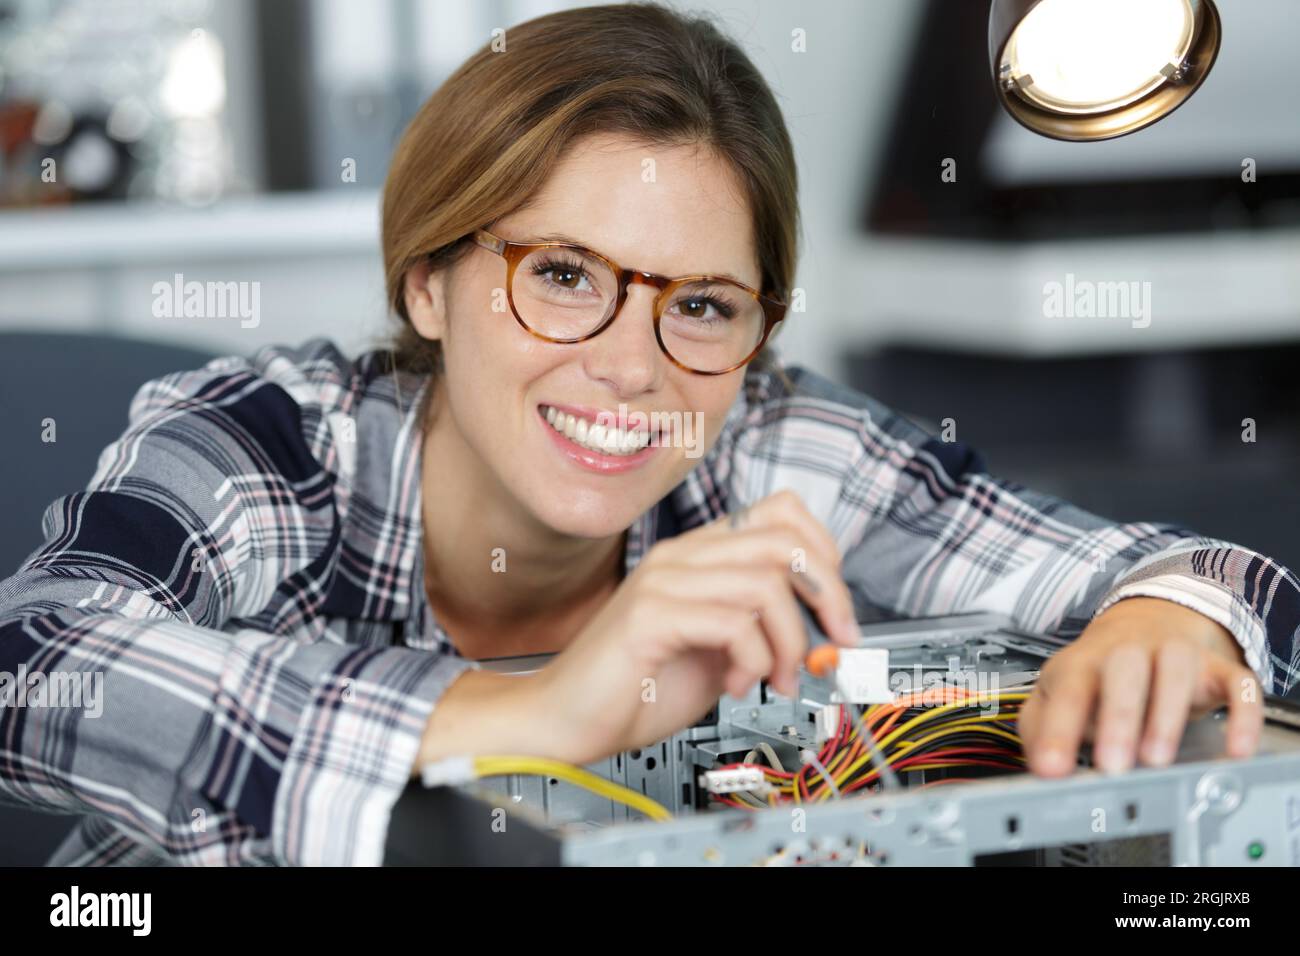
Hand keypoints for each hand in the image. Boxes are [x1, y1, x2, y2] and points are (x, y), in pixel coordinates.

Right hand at [526, 490, 859, 765]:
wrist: (566, 720)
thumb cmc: (635, 688)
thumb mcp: (718, 654)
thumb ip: (759, 632)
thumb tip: (820, 633)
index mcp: (698, 556)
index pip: (780, 511)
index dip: (823, 551)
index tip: (834, 607)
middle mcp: (680, 557)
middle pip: (784, 541)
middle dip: (829, 595)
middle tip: (835, 643)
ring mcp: (662, 581)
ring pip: (765, 584)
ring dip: (790, 642)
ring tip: (777, 678)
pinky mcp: (649, 616)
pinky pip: (732, 623)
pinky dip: (754, 662)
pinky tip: (737, 685)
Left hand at [1018, 597, 1262, 776]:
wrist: (1149, 621)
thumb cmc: (1100, 671)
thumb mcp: (1060, 691)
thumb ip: (1041, 725)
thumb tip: (1036, 760)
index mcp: (1084, 662)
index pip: (1067, 690)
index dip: (1058, 730)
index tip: (1052, 768)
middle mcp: (1129, 652)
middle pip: (1122, 671)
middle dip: (1117, 718)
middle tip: (1112, 765)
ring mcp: (1175, 654)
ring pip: (1175, 670)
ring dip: (1167, 714)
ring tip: (1157, 758)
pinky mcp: (1217, 667)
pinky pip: (1237, 682)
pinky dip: (1240, 714)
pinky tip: (1234, 747)